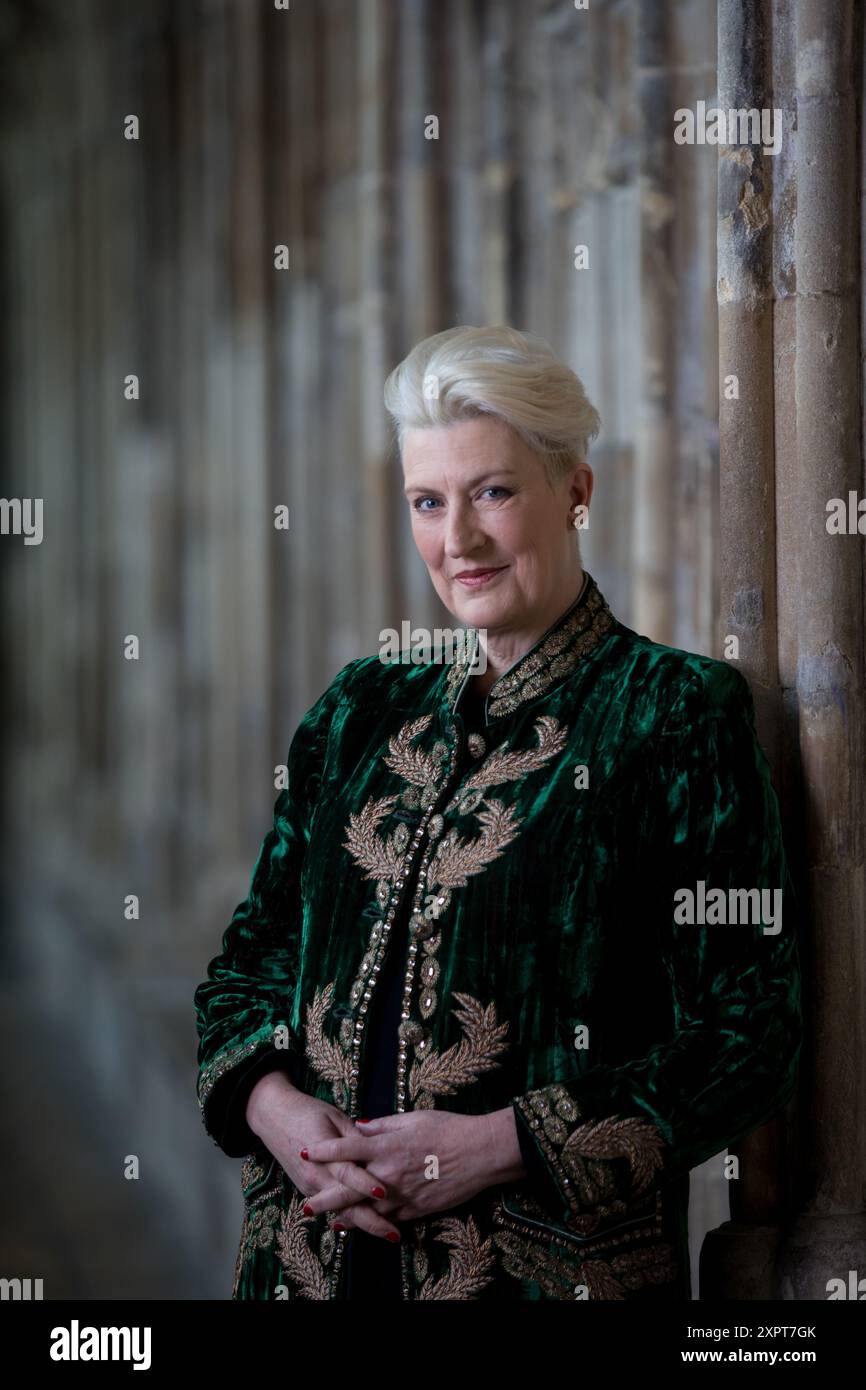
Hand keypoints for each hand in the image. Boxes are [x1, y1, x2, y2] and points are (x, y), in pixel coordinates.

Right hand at [245, 1072, 399, 1240]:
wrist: (273, 1117)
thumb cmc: (308, 1112)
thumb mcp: (335, 1117)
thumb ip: (356, 1138)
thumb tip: (379, 1151)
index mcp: (323, 1154)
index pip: (347, 1173)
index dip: (365, 1183)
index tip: (384, 1193)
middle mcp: (316, 1176)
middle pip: (345, 1204)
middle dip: (371, 1221)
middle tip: (395, 1236)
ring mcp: (311, 1186)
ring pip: (340, 1211)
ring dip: (364, 1224)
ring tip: (389, 1234)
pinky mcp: (308, 1190)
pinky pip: (333, 1206)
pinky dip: (351, 1216)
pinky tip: (371, 1225)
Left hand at [301, 1107, 526, 1228]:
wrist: (480, 1153)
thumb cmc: (448, 1128)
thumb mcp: (413, 1118)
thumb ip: (383, 1126)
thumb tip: (360, 1126)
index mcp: (386, 1147)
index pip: (345, 1149)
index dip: (323, 1150)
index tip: (306, 1152)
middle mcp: (388, 1174)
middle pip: (348, 1189)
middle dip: (324, 1199)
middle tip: (305, 1207)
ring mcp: (401, 1196)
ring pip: (367, 1211)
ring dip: (347, 1217)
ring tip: (331, 1222)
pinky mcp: (416, 1210)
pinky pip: (391, 1218)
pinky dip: (377, 1222)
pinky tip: (368, 1224)